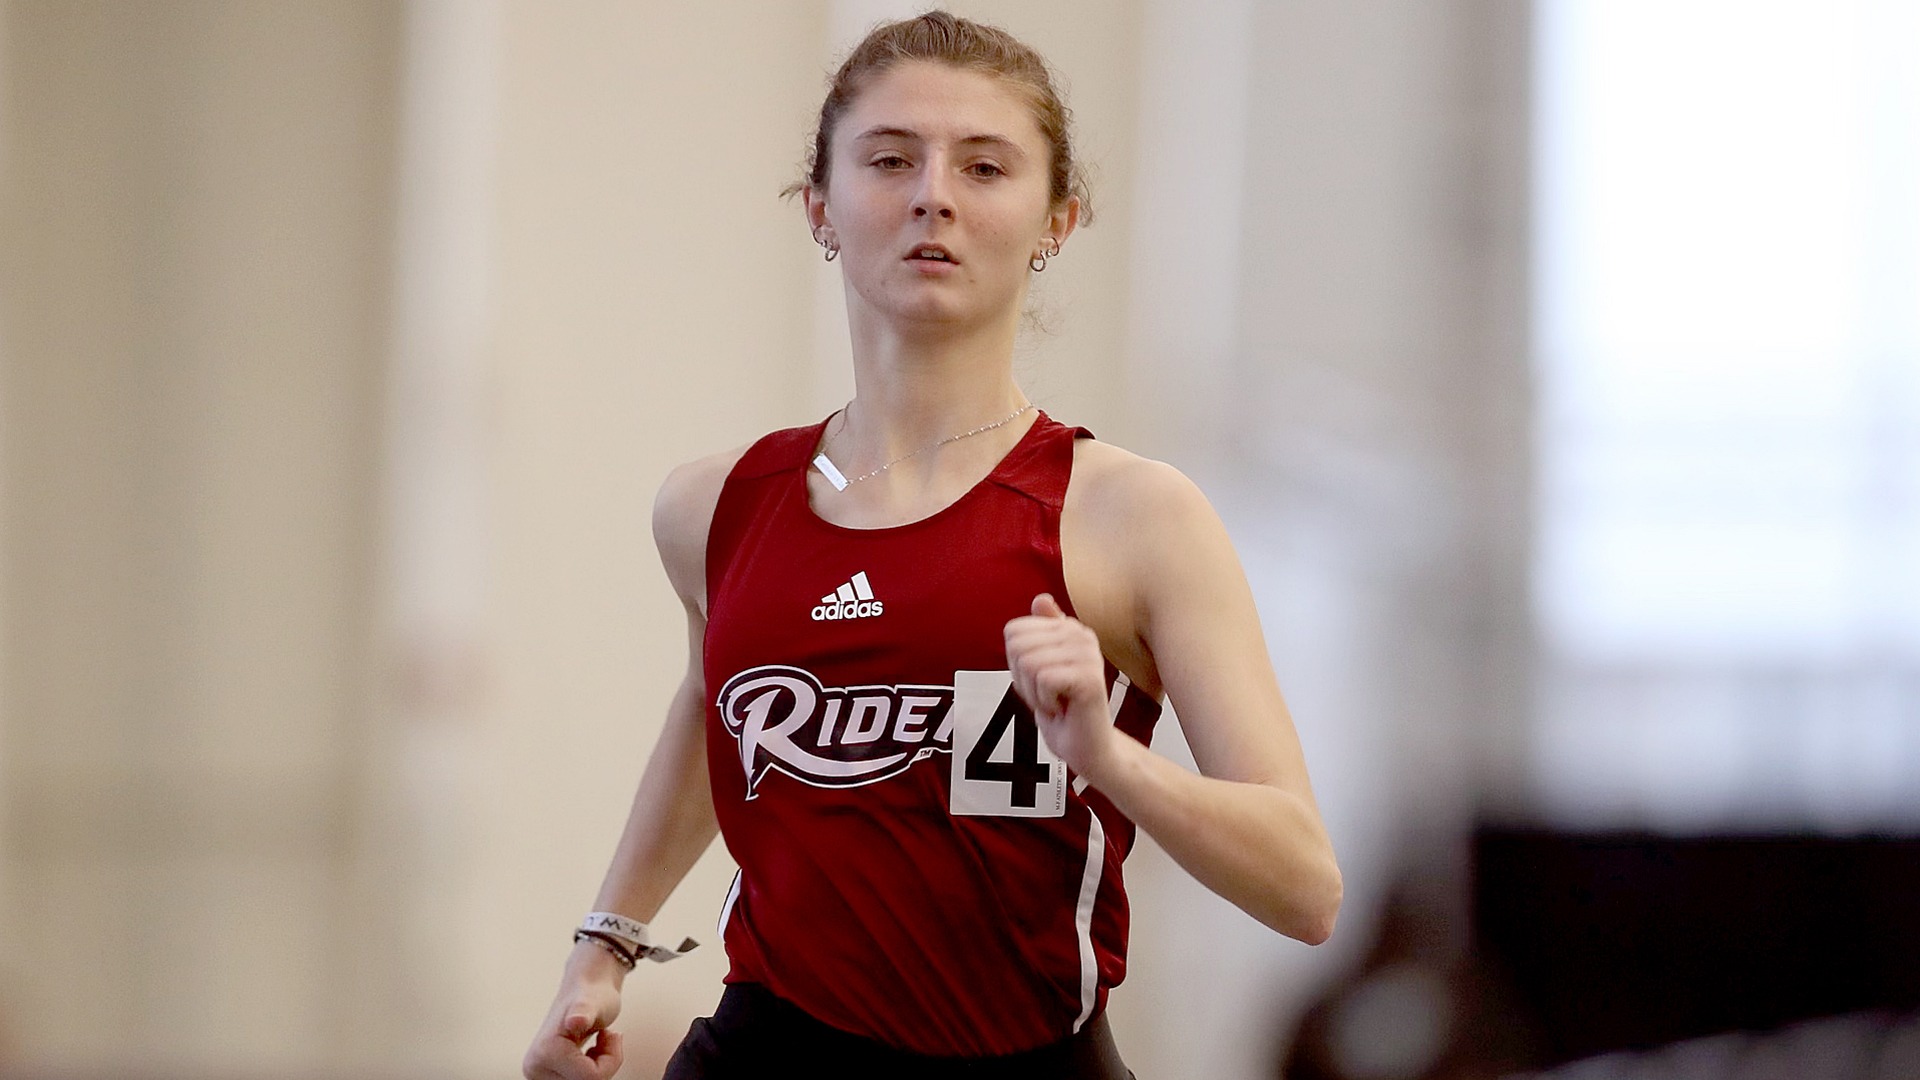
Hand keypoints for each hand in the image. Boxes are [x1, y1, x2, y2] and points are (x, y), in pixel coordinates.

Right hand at [522, 946, 625, 1079]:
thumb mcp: (593, 1003)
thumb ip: (583, 1012)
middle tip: (604, 1039)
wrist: (586, 988)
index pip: (591, 1079)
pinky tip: (590, 1053)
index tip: (612, 1034)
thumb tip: (575, 1022)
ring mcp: (538, 1075)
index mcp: (544, 1054)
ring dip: (599, 1069)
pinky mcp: (546, 1078)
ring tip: (597, 1044)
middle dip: (604, 1066)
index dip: (610, 1059)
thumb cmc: (594, 994)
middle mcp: (534, 1069)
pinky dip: (592, 1072)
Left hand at [1004, 593, 1116, 782]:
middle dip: (1022, 678)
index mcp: (1069, 628)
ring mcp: (1088, 655)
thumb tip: (1041, 599)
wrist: (1086, 746)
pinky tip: (1063, 708)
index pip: (1014, 631)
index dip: (1015, 663)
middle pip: (1018, 646)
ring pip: (1029, 663)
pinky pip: (1043, 680)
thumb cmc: (1062, 709)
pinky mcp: (1090, 677)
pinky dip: (1044, 702)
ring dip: (1034, 693)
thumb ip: (1038, 635)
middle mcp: (1082, 635)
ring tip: (1056, 701)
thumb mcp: (1039, 668)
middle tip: (1047, 694)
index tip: (1038, 680)